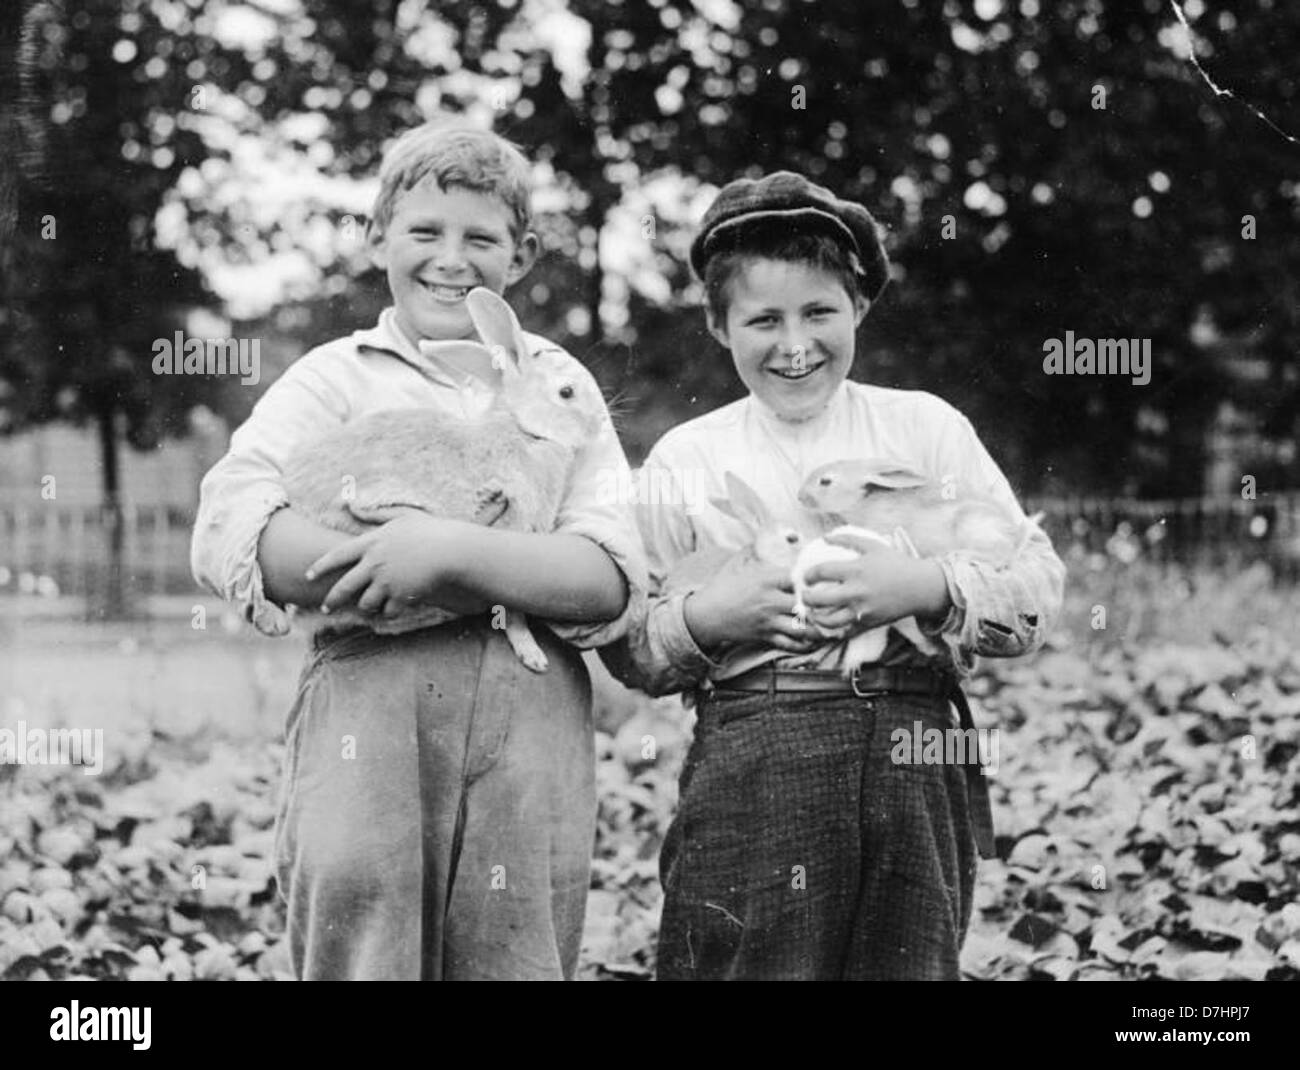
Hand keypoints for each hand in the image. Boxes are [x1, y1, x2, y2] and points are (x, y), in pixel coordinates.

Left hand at [304, 510, 475, 619]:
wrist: (452, 551)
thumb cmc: (430, 531)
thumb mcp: (402, 516)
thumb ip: (375, 514)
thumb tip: (352, 505)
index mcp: (372, 543)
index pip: (337, 556)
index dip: (320, 567)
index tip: (308, 575)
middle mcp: (374, 564)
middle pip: (345, 587)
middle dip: (332, 600)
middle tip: (325, 608)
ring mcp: (387, 581)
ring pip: (365, 602)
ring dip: (366, 605)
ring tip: (370, 605)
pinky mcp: (401, 596)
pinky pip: (387, 611)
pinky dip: (388, 612)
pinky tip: (392, 609)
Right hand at [683, 556, 820, 654]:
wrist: (706, 614)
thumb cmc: (723, 587)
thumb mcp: (738, 563)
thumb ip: (756, 550)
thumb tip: (775, 535)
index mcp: (766, 579)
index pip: (798, 578)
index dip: (811, 580)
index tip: (818, 580)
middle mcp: (770, 600)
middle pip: (806, 605)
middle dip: (821, 606)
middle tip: (832, 605)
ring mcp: (769, 620)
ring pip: (802, 628)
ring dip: (818, 628)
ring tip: (828, 625)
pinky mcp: (765, 636)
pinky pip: (791, 644)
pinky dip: (804, 645)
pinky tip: (813, 641)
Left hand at [800, 532, 950, 630]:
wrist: (920, 587)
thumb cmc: (896, 564)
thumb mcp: (873, 545)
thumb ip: (847, 539)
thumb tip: (824, 537)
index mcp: (856, 570)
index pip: (821, 572)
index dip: (808, 574)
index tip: (806, 576)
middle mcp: (857, 592)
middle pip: (819, 600)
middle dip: (806, 598)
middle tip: (804, 595)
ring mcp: (862, 611)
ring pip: (828, 621)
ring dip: (815, 617)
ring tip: (812, 612)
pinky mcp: (868, 624)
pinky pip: (844, 632)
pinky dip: (832, 630)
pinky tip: (827, 623)